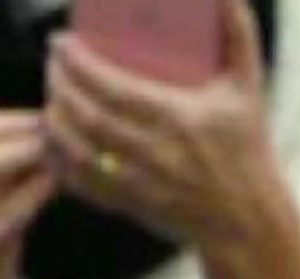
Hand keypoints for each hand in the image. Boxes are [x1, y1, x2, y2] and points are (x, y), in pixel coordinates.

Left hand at [44, 0, 281, 252]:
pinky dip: (60, 160)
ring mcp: (139, 183)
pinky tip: (53, 140)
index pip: (112, 88)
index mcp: (179, 120)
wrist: (248, 221)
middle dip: (59, 84)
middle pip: (87, 116)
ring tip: (51, 95)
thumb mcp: (249, 89)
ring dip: (54, 121)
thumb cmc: (247, 150)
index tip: (61, 42)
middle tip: (52, 62)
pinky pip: (81, 184)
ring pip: (77, 150)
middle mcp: (155, 153)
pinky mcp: (130, 206)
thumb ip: (239, 35)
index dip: (78, 63)